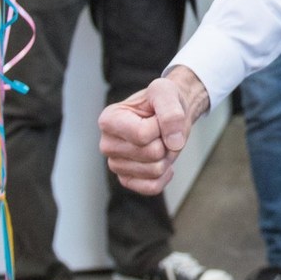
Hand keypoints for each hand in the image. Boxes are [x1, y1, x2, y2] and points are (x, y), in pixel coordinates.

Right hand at [99, 66, 210, 195]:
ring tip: (160, 141)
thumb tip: (173, 143)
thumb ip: (170, 112)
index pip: (142, 135)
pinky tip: (162, 160)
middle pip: (151, 154)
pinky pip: (152, 187)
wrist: (168, 114)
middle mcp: (107, 144)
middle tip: (161, 131)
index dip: (160, 126)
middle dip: (165, 142)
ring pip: (154, 171)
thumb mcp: (166, 92)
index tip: (157, 117)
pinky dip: (165, 175)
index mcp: (109, 120)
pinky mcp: (127, 180)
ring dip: (167, 156)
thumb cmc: (162, 101)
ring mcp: (116, 165)